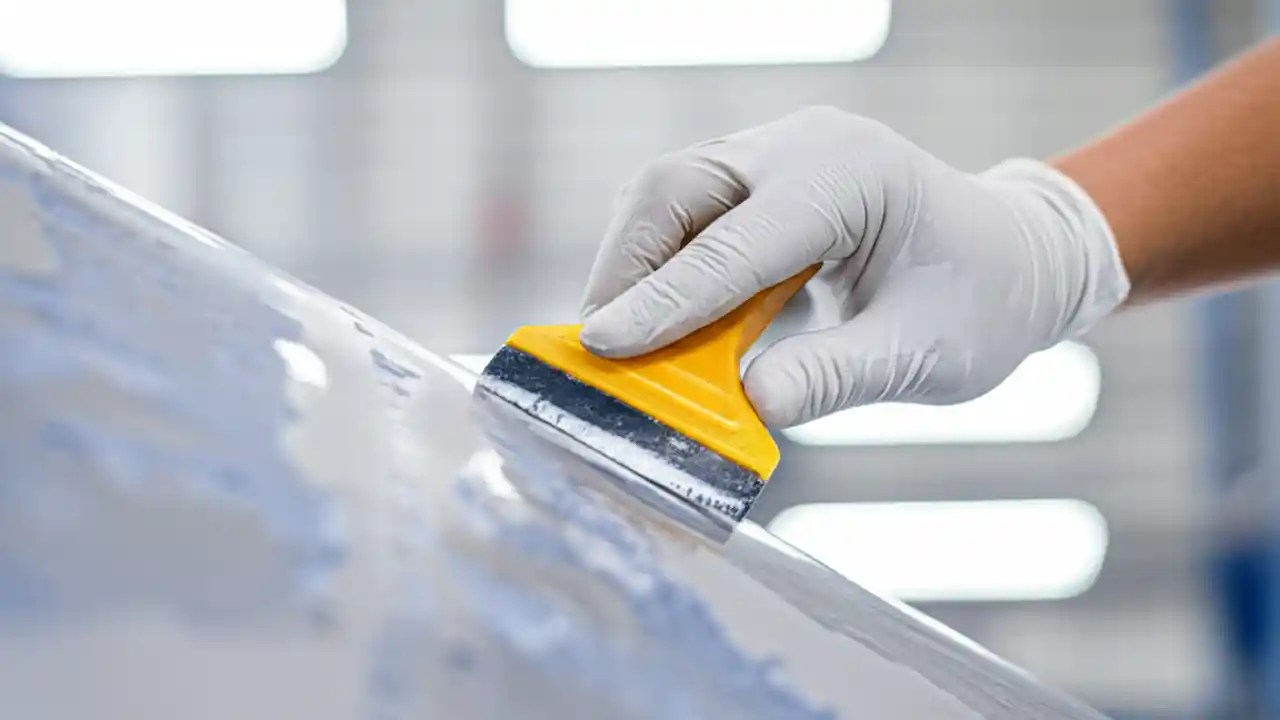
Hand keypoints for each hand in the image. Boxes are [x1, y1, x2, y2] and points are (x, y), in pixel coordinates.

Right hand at [579, 107, 1128, 427]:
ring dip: (632, 264)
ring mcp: (779, 154)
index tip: (602, 346)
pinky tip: (653, 317)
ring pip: (668, 193)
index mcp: (851, 175)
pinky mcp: (762, 177)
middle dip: (625, 268)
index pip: (734, 243)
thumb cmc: (981, 302)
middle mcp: (805, 146)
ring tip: (616, 338)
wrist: (1015, 258)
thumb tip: (748, 403)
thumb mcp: (924, 354)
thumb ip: (835, 375)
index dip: (664, 300)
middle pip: (675, 189)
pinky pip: (686, 210)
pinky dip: (657, 264)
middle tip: (596, 348)